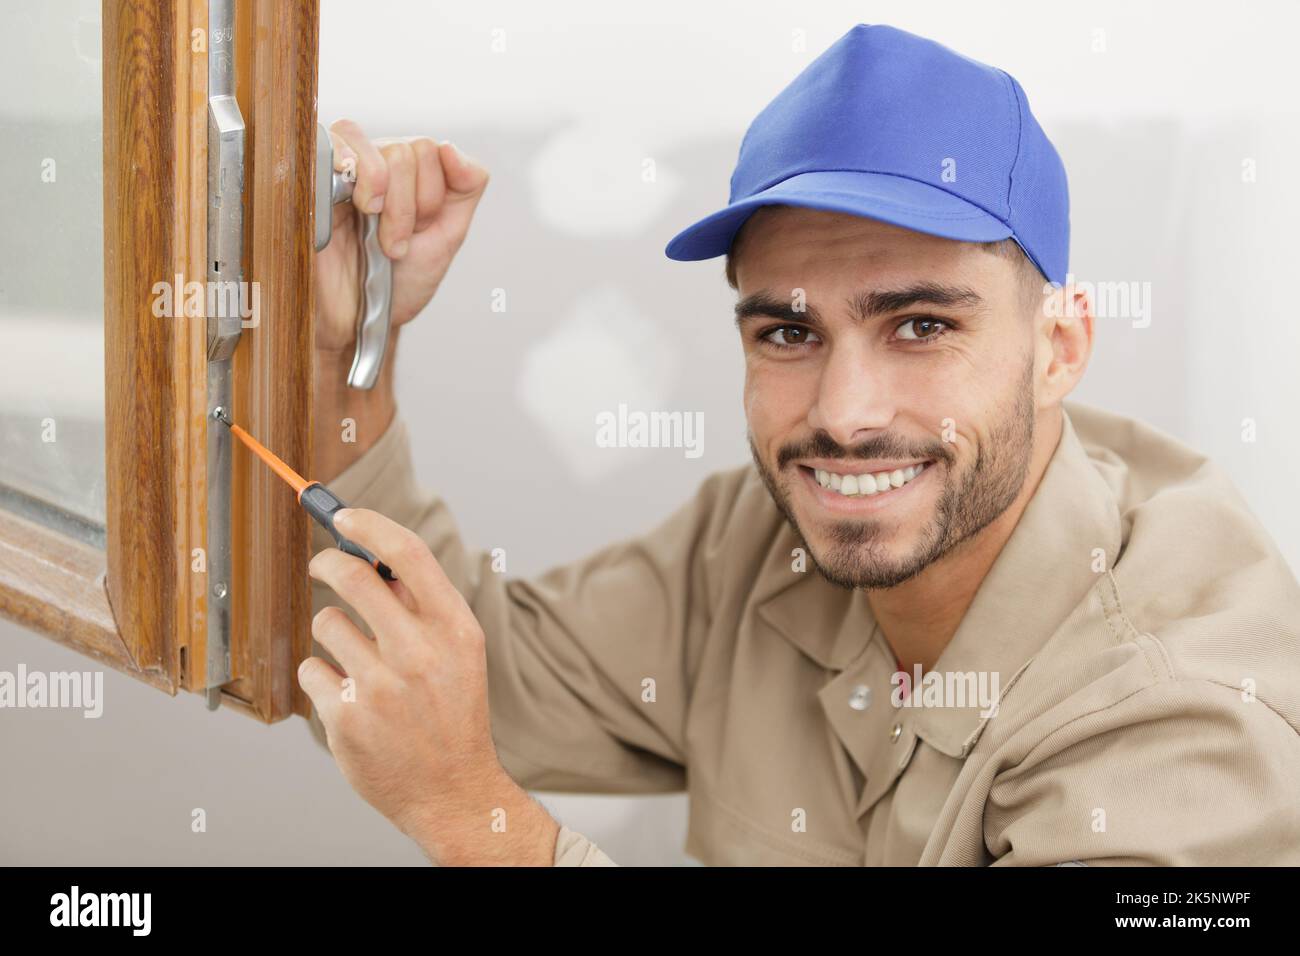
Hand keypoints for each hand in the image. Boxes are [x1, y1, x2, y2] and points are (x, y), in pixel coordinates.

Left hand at [300, 508, 557, 864]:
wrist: (453, 790)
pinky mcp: (346, 716)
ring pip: (326, 622)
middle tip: (322, 567)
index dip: (368, 525)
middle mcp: (419, 652)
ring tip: (358, 662)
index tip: (342, 515)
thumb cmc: (451, 712)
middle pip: (352, 576)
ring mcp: (380, 686)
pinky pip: (311, 668)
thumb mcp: (459, 652)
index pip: (408, 553)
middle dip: (328, 563)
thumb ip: (422, 605)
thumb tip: (372, 553)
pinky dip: (324, 678)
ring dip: (333, 634)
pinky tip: (350, 700)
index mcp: (455, 628)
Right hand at [315, 119, 489, 354]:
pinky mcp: (310, 177)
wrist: (356, 319)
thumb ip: (465, 188)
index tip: (419, 235)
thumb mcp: (447, 236)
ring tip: (377, 239)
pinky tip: (358, 207)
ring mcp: (340, 167)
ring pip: (381, 151)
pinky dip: (356, 173)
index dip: (433, 198)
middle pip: (409, 151)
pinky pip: (334, 142)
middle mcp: (373, 162)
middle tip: (394, 246)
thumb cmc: (396, 282)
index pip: (434, 151)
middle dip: (411, 209)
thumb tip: (450, 147)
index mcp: (407, 171)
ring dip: (390, 205)